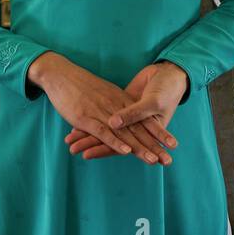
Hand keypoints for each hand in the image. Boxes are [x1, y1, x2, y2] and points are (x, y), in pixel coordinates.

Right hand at [28, 53, 171, 164]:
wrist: (61, 74)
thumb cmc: (80, 84)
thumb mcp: (104, 92)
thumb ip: (115, 104)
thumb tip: (123, 117)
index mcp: (121, 101)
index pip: (143, 119)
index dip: (158, 133)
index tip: (172, 145)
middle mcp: (115, 106)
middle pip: (138, 129)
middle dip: (154, 145)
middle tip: (168, 160)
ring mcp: (101, 112)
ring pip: (124, 133)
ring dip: (139, 148)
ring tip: (153, 161)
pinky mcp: (86, 117)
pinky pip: (103, 132)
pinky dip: (115, 142)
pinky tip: (125, 152)